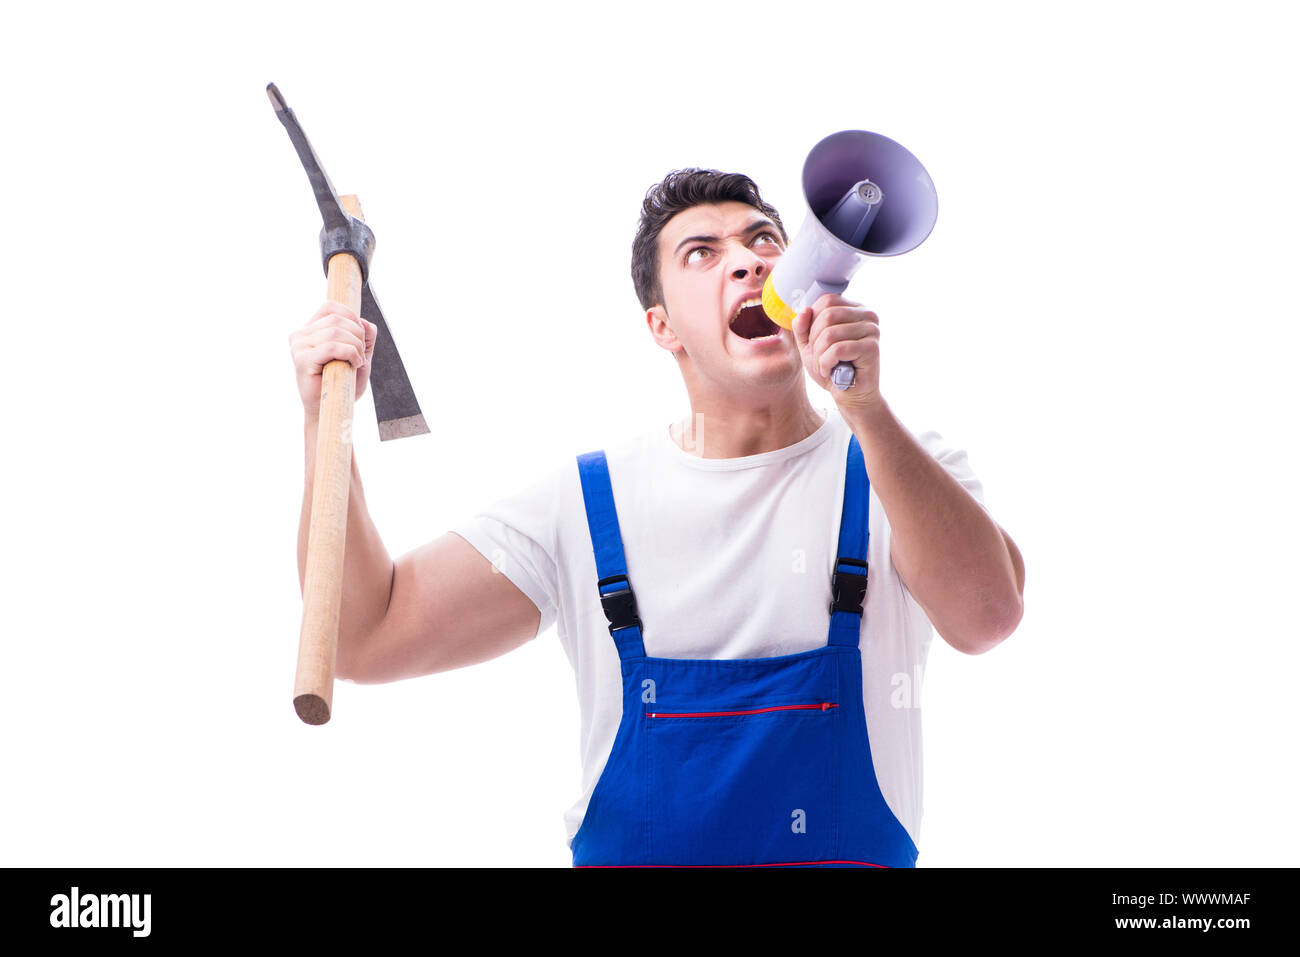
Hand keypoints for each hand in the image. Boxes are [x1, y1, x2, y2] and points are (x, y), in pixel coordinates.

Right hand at [289, 300, 376, 417]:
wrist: (330, 410)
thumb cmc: (343, 383)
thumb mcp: (360, 355)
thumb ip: (365, 338)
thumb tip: (365, 322)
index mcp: (310, 330)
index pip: (331, 307)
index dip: (351, 317)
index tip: (361, 337)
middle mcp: (300, 335)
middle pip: (336, 319)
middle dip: (358, 335)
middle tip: (362, 355)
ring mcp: (298, 346)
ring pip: (335, 332)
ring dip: (355, 346)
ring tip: (358, 362)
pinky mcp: (301, 360)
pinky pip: (331, 346)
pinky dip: (349, 353)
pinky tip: (355, 364)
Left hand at [792, 293, 882, 409]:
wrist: (850, 395)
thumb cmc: (831, 367)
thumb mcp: (809, 345)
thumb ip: (802, 326)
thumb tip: (804, 310)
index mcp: (854, 309)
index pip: (826, 300)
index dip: (812, 321)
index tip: (814, 341)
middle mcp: (867, 315)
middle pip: (827, 315)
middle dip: (814, 341)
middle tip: (818, 358)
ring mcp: (872, 330)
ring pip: (830, 334)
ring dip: (819, 355)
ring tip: (824, 366)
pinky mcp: (871, 347)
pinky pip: (838, 349)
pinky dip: (826, 363)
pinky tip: (830, 372)